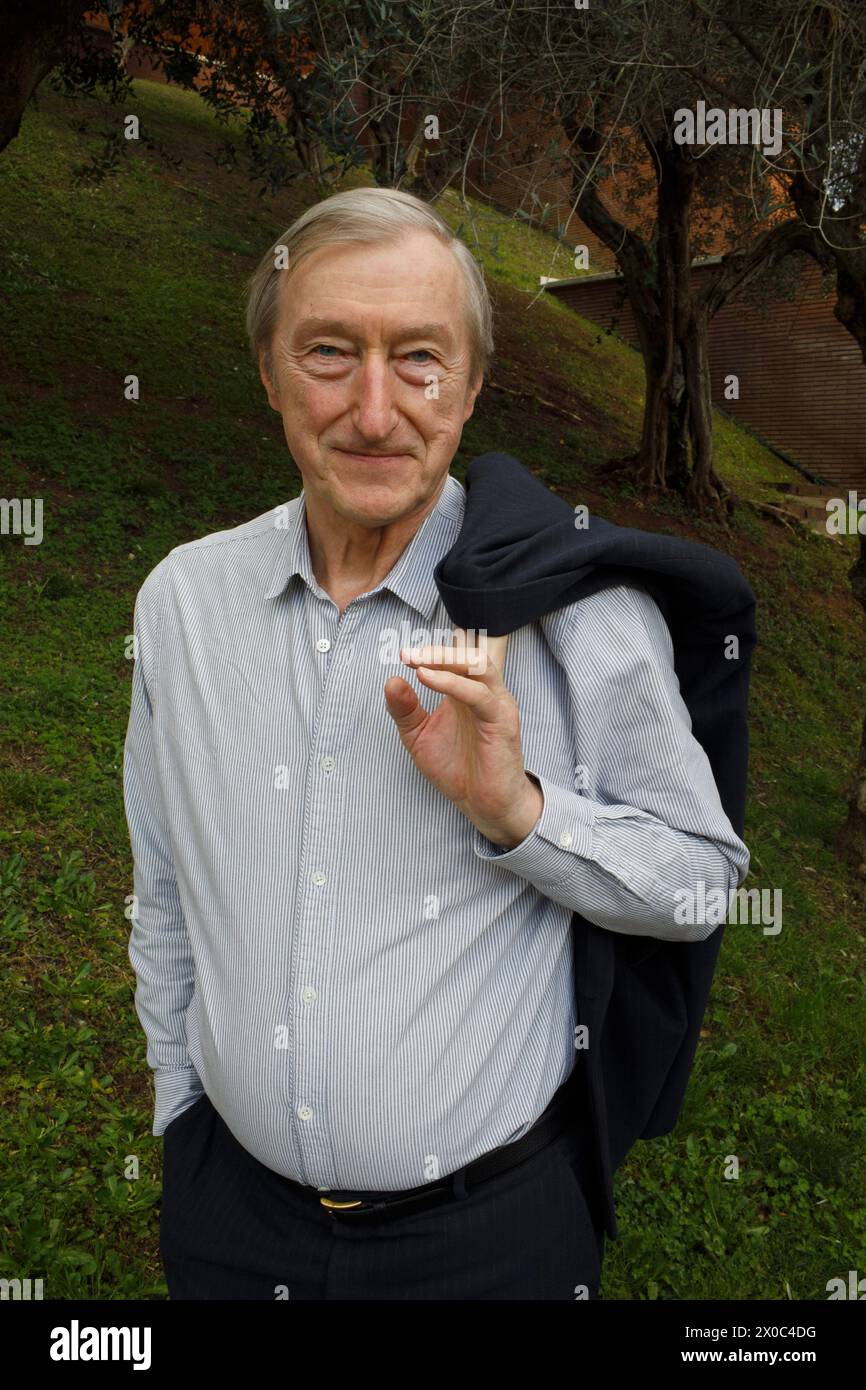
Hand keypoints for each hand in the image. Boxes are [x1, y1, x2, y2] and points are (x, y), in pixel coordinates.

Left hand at [383, 628, 543, 848]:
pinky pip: (480, 695)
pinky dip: (454, 684)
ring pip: (478, 666)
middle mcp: (483, 692)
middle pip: (467, 655)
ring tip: (418, 662)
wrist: (482, 804)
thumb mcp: (419, 736)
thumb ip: (405, 710)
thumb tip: (391, 680)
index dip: (428, 651)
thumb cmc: (456, 769)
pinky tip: (429, 680)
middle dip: (436, 651)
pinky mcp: (503, 720)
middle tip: (407, 654)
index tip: (400, 654)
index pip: (452, 659)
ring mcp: (496, 704)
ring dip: (446, 660)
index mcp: (465, 692)